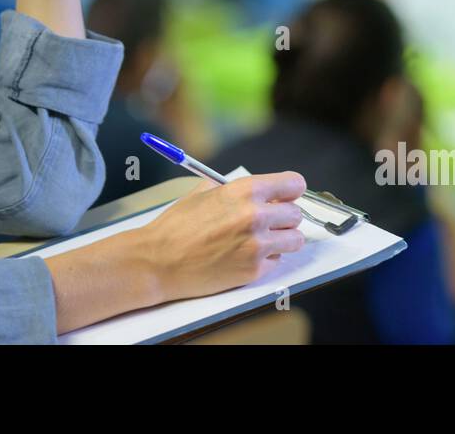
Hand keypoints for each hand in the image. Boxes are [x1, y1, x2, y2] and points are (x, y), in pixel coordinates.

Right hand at [135, 172, 306, 302]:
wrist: (158, 261)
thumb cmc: (176, 227)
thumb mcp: (203, 193)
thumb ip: (234, 189)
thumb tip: (257, 190)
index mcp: (244, 191)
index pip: (293, 184)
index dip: (290, 190)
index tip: (287, 195)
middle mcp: (255, 216)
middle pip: (296, 214)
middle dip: (284, 217)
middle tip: (269, 221)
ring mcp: (257, 246)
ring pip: (295, 240)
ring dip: (282, 239)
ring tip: (261, 239)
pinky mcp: (254, 271)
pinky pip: (277, 261)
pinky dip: (267, 259)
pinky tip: (245, 255)